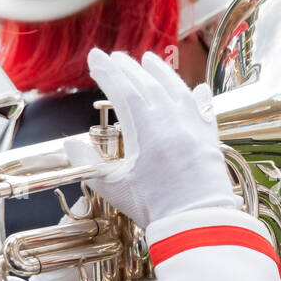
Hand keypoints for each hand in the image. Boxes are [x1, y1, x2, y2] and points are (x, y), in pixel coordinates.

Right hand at [65, 50, 238, 229]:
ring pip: (177, 90)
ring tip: (150, 60)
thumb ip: (89, 162)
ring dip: (162, 73)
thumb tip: (70, 143)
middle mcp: (172, 123)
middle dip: (130, 68)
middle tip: (116, 57)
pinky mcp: (211, 140)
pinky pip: (205, 109)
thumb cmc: (155, 209)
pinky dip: (198, 96)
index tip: (96, 58)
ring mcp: (194, 128)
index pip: (123, 91)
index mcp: (146, 131)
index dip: (108, 72)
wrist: (198, 224)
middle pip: (149, 85)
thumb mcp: (113, 187)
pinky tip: (197, 87)